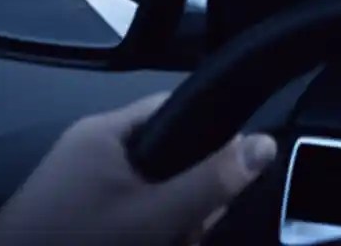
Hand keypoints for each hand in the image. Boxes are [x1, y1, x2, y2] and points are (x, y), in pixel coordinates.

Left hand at [0, 93, 276, 245]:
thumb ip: (211, 182)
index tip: (236, 171)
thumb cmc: (77, 243)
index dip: (214, 135)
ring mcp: (78, 186)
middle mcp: (90, 151)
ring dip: (172, 220)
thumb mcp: (154, 216)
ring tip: (176, 242)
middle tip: (196, 228)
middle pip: (169, 157)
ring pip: (152, 191)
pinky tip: (157, 245)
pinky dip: (148, 232)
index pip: (177, 108)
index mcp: (104, 132)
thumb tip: (266, 144)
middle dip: (192, 196)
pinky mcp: (74, 216)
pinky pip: (130, 212)